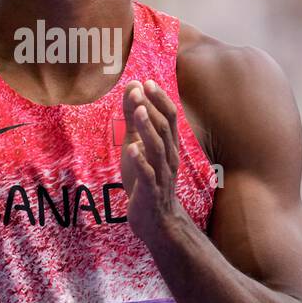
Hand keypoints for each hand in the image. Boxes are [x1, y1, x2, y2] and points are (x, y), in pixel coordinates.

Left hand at [119, 79, 189, 247]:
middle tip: (142, 89)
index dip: (160, 99)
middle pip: (166, 129)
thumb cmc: (146, 179)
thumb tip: (133, 87)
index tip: (147, 82)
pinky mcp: (150, 192)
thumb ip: (135, 118)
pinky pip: (148, 175)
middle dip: (154, 108)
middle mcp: (168, 157)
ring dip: (148, 129)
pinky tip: (132, 149)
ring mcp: (161, 175)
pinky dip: (141, 161)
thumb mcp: (137, 144)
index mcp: (168, 146)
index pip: (169, 117)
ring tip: (139, 111)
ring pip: (158, 149)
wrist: (156, 220)